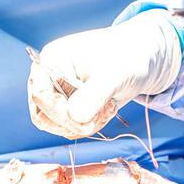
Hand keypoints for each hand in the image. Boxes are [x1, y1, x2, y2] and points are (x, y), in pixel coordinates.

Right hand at [27, 12, 182, 137]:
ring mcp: (59, 92)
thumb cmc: (129, 56)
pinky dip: (90, 124)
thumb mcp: (115, 74)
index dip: (59, 112)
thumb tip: (74, 117)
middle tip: (104, 111)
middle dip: (75, 121)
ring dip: (84, 124)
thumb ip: (94, 95)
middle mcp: (49, 76)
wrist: (144, 57)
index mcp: (52, 59)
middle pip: (44, 115)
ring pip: (57, 125)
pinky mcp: (70, 105)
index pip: (40, 95)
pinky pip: (70, 127)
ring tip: (108, 106)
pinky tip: (108, 108)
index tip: (85, 115)